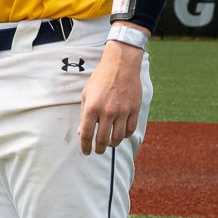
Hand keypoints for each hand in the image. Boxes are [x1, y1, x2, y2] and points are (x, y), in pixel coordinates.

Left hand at [77, 39, 142, 154]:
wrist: (120, 65)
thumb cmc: (100, 79)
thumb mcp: (86, 95)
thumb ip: (84, 115)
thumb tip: (82, 133)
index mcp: (92, 108)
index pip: (86, 134)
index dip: (85, 146)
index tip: (85, 152)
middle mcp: (107, 112)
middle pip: (102, 140)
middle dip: (98, 149)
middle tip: (97, 150)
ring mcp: (122, 112)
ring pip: (118, 137)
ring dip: (112, 144)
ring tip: (108, 144)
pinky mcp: (134, 110)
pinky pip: (130, 130)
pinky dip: (125, 136)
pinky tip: (120, 134)